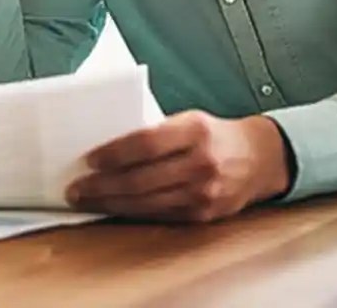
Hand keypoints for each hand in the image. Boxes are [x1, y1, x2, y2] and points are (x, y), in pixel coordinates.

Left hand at [66, 111, 293, 222]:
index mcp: (195, 131)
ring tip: (85, 201)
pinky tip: (112, 208)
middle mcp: (201, 163)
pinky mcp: (203, 215)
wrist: (261, 159)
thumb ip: (155, 132)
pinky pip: (159, 215)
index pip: (146, 143)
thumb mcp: (189, 120)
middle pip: (141, 178)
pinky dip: (131, 213)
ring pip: (146, 202)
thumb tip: (107, 145)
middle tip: (75, 188)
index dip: (114, 154)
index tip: (88, 160)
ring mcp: (204, 193)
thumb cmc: (214, 136)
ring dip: (110, 203)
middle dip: (102, 186)